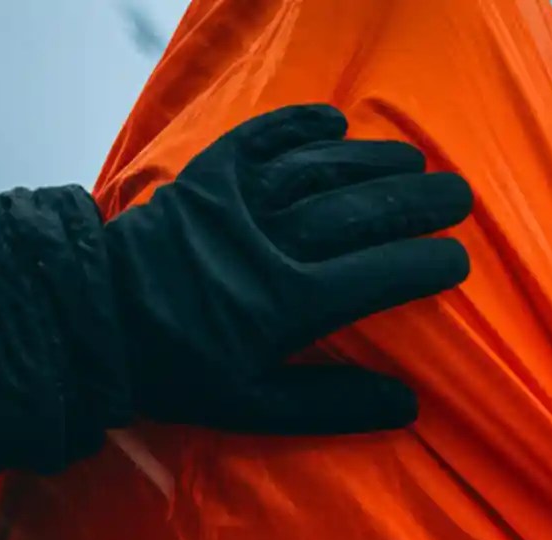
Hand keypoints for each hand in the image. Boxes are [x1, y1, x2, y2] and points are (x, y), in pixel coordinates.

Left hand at [102, 104, 472, 434]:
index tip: (458, 261)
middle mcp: (268, 245)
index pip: (376, 276)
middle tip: (458, 196)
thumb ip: (331, 405)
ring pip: (321, 171)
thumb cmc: (178, 371)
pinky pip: (261, 139)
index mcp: (283, 305)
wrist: (93, 324)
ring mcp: (236, 204)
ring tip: (415, 160)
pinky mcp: (207, 177)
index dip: (424, 265)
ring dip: (374, 161)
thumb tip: (408, 406)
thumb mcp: (252, 406)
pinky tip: (336, 121)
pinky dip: (299, 125)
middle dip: (418, 202)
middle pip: (361, 214)